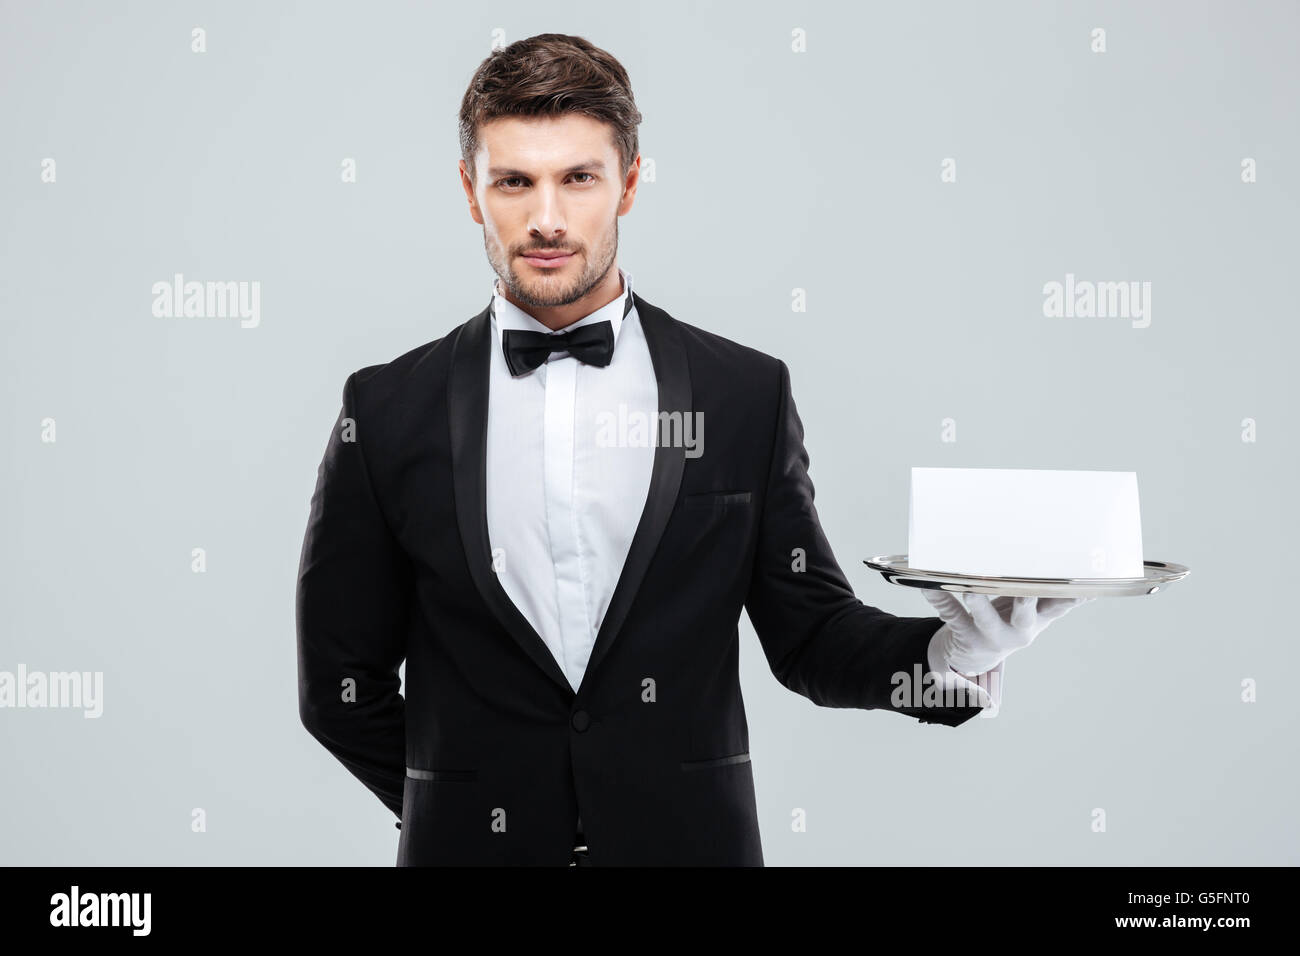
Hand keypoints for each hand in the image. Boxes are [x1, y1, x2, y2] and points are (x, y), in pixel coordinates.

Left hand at [922, 591, 1093, 675]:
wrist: (975, 657)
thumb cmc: (1010, 622)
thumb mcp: (1037, 615)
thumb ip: (1058, 600)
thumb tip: (1092, 586)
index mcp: (1037, 621)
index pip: (1058, 607)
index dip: (1070, 597)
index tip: (1082, 583)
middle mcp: (1017, 631)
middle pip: (1025, 616)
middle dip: (1025, 603)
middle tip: (1024, 589)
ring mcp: (989, 635)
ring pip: (985, 619)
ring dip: (979, 603)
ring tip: (972, 589)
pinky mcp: (963, 634)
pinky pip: (950, 614)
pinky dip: (938, 598)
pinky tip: (928, 585)